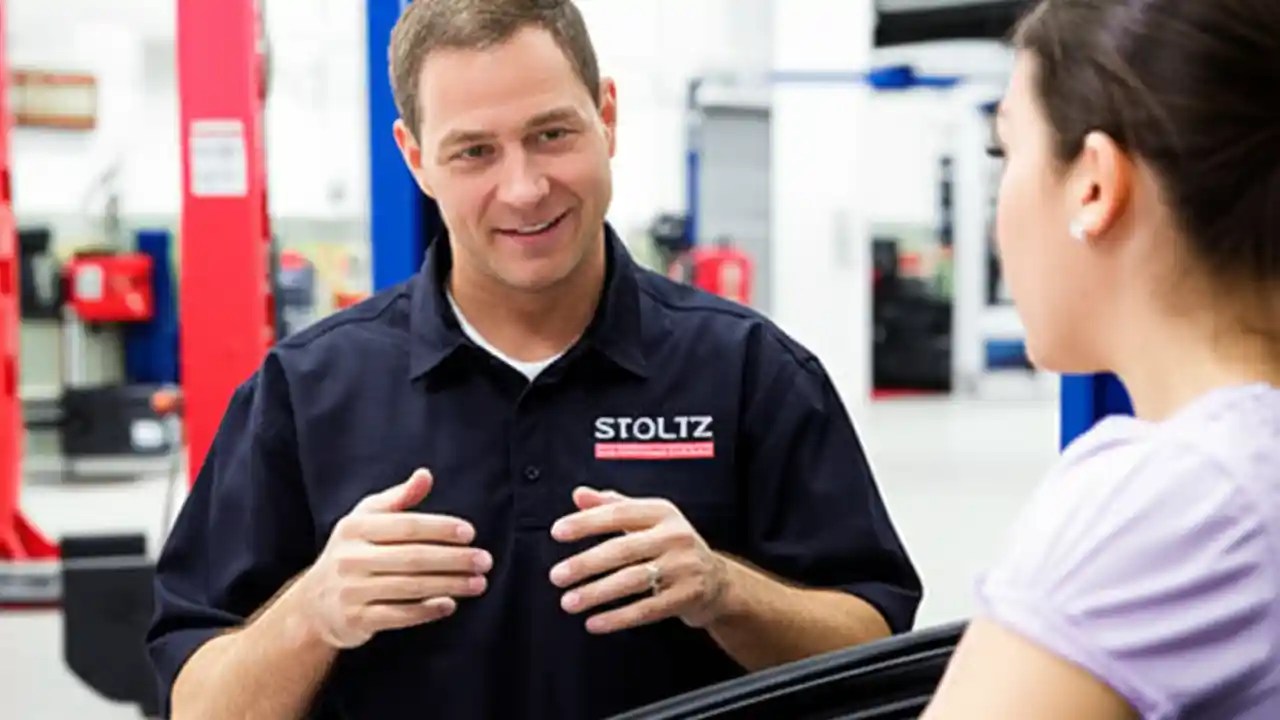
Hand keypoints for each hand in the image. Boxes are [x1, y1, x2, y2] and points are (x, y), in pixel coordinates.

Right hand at [297, 469, 491, 648]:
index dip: (440, 528)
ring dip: (449, 585)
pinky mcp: (356, 619)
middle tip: (485, 560)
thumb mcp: (366, 519)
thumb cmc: (351, 553)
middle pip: (413, 557)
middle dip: (454, 559)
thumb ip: (398, 498)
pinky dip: (426, 610)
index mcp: (356, 527)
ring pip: (410, 587)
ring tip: (478, 583)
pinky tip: (450, 605)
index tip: (471, 533)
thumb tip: (425, 475)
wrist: (313, 605)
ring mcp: (352, 590)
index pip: (406, 526)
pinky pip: (398, 615)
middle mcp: (351, 558)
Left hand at [549, 487, 729, 633]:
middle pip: (623, 549)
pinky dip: (618, 617)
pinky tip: (595, 622)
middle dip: (586, 564)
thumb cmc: (674, 546)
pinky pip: (647, 609)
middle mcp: (674, 537)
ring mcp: (682, 568)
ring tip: (569, 602)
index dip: (587, 522)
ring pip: (633, 580)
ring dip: (597, 593)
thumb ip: (613, 505)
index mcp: (661, 513)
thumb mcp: (649, 519)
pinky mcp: (686, 597)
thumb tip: (579, 495)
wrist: (717, 580)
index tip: (558, 532)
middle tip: (557, 575)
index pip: (619, 513)